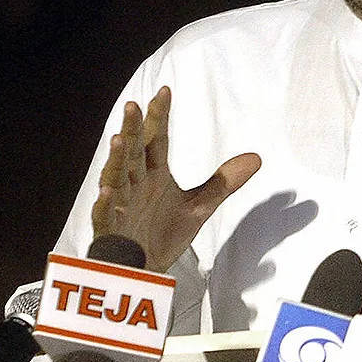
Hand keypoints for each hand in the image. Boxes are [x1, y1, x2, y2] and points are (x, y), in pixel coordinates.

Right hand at [90, 86, 260, 270]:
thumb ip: (222, 182)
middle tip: (134, 105)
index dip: (160, 117)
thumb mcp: (199, 206)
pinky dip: (106, 204)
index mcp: (154, 175)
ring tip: (119, 139)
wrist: (144, 270)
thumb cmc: (162, 233)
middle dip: (133, 130)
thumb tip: (256, 158)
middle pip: (133, 152)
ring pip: (116, 178)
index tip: (164, 91)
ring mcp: (121, 206)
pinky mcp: (110, 230)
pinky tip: (107, 191)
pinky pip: (105, 216)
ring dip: (116, 160)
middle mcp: (135, 185)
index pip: (157, 141)